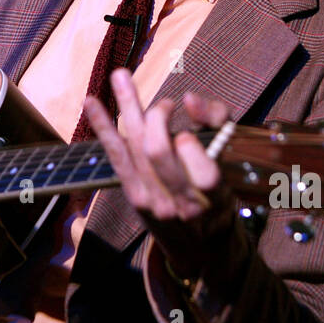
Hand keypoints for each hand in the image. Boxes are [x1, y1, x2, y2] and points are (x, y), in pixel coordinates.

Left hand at [83, 69, 238, 278]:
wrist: (198, 246)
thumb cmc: (219, 194)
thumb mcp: (232, 163)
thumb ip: (219, 124)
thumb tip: (190, 99)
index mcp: (213, 198)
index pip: (204, 173)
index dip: (192, 147)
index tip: (188, 134)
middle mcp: (180, 204)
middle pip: (159, 152)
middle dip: (159, 118)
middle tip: (166, 107)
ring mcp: (153, 201)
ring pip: (135, 146)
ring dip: (128, 106)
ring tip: (120, 76)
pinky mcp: (133, 195)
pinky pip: (117, 156)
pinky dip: (104, 127)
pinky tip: (91, 103)